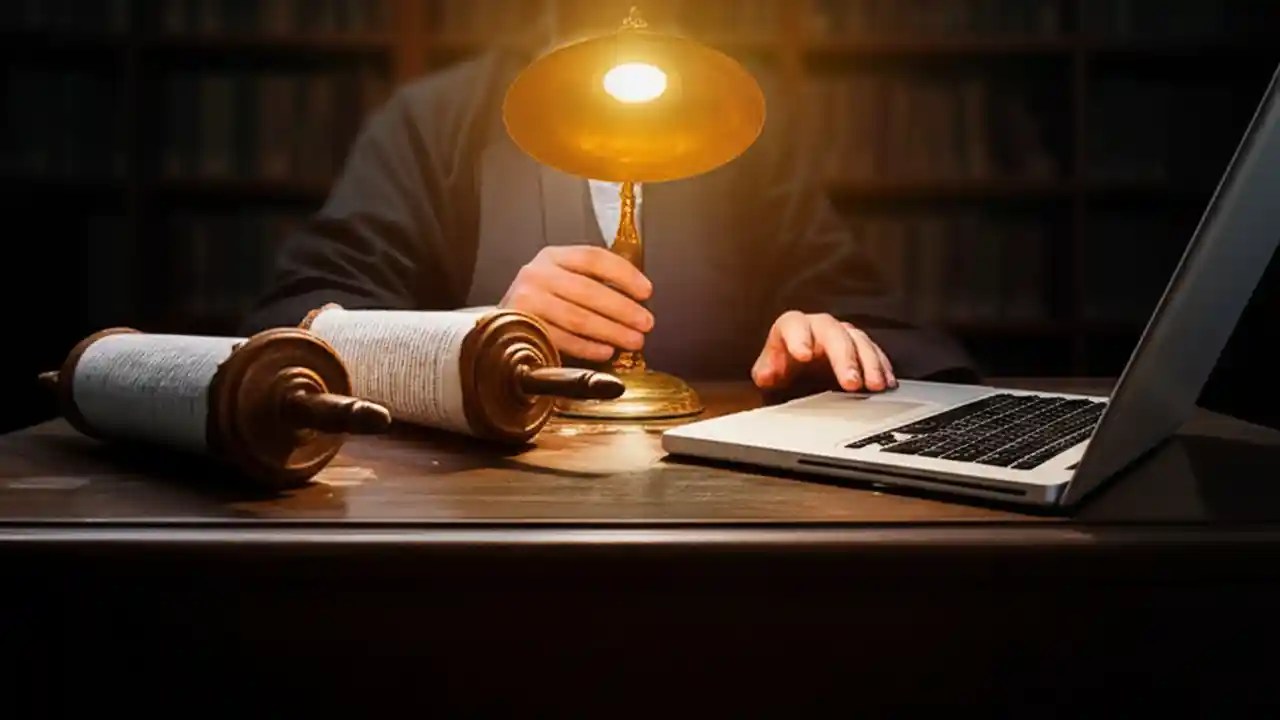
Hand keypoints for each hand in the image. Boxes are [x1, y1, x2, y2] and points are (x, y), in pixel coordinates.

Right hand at [500, 245, 653, 361]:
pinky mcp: (524, 328)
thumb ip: (593, 281)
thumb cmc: (544, 300)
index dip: (624, 274)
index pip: (594, 258)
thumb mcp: (563, 279)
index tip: (646, 291)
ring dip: (611, 331)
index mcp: (553, 256)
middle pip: (589, 290)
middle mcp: (538, 275)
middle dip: (623, 309)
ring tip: (633, 340)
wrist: (503, 322)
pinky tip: (606, 351)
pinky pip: (563, 339)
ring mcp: (529, 302)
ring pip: (578, 317)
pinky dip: (588, 347)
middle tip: (645, 322)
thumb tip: (637, 298)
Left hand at [752, 311, 896, 392]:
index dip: (798, 337)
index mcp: (791, 329)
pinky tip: (887, 383)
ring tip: (874, 385)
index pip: (793, 324)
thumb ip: (767, 372)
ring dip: (869, 363)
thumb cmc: (782, 372)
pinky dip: (882, 368)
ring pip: (858, 341)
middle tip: (851, 381)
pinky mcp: (860, 350)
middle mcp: (818, 328)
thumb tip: (767, 375)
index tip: (803, 355)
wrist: (797, 377)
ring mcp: (842, 337)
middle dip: (844, 357)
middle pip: (833, 333)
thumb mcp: (769, 375)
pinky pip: (875, 353)